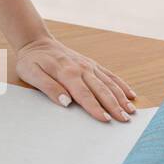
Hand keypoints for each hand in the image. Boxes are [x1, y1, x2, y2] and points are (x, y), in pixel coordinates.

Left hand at [15, 35, 137, 122]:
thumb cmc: (31, 61)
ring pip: (109, 83)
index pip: (84, 94)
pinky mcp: (91, 64)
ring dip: (121, 97)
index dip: (95, 108)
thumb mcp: (31, 74)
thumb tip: (66, 102)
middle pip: (101, 90)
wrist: (36, 42)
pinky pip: (109, 75)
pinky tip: (131, 94)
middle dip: (114, 106)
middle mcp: (82, 68)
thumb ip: (48, 87)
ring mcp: (88, 65)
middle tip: (125, 120)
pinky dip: (121, 85)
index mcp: (67, 72)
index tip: (105, 120)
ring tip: (132, 111)